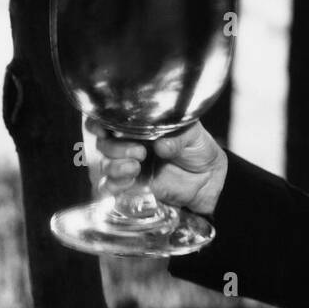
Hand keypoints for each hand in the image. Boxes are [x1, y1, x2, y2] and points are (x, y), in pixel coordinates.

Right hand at [87, 118, 228, 217]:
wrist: (209, 179)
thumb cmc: (198, 149)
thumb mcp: (193, 135)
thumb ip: (177, 137)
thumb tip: (160, 144)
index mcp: (140, 126)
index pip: (109, 120)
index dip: (99, 122)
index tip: (103, 127)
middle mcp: (129, 144)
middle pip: (103, 143)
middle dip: (114, 147)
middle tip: (140, 151)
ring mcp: (129, 166)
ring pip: (105, 164)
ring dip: (116, 166)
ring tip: (136, 167)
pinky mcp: (132, 188)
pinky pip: (110, 187)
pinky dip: (114, 185)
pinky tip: (129, 182)